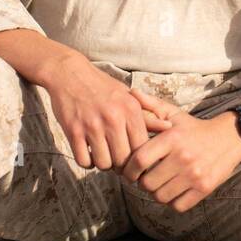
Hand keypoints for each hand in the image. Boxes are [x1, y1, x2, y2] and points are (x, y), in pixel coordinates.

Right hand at [39, 53, 172, 170]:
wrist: (70, 74)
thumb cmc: (103, 86)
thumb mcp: (128, 97)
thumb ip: (148, 115)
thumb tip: (169, 128)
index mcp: (130, 110)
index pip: (142, 147)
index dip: (140, 159)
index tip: (135, 160)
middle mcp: (114, 118)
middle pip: (124, 160)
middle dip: (122, 165)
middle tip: (118, 161)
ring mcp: (92, 125)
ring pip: (104, 163)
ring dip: (104, 163)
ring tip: (103, 155)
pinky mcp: (73, 131)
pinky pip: (83, 160)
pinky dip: (86, 162)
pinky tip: (89, 153)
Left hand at [122, 89, 240, 212]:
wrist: (230, 138)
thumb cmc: (195, 128)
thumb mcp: (175, 114)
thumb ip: (151, 105)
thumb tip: (131, 93)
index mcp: (172, 138)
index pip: (139, 160)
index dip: (128, 169)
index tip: (129, 171)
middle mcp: (183, 157)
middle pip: (147, 183)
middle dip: (141, 183)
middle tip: (144, 178)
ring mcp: (195, 174)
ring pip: (160, 196)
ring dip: (156, 193)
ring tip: (159, 184)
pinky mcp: (204, 188)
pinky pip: (178, 205)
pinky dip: (172, 202)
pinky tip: (173, 191)